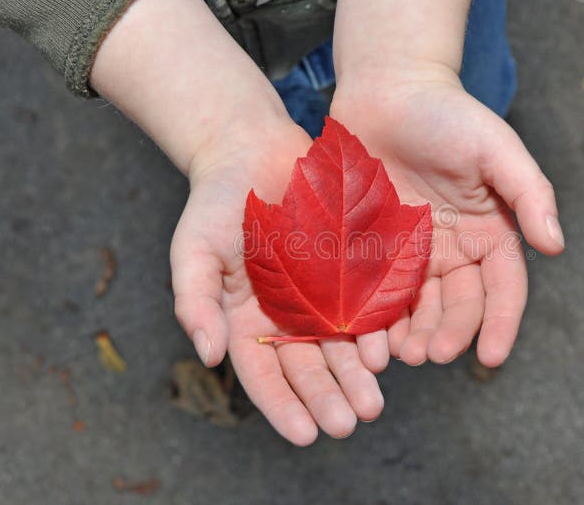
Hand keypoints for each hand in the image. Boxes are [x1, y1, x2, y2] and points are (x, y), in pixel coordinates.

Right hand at [170, 121, 386, 444]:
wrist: (253, 149)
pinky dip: (378, 330)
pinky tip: (390, 351)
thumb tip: (207, 356)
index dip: (284, 406)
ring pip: (342, 345)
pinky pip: (368, 303)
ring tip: (374, 402)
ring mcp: (322, 293)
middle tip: (350, 423)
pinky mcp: (351, 267)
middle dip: (329, 398)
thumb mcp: (193, 250)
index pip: (264, 375)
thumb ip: (195, 302)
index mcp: (247, 321)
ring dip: (358, 376)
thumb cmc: (215, 201)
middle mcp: (288, 316)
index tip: (306, 434)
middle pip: (310, 367)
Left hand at [330, 63, 564, 367]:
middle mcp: (454, 253)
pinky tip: (366, 337)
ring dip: (412, 335)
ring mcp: (412, 255)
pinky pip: (375, 290)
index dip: (499, 324)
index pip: (503, 290)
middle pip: (458, 306)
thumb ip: (528, 193)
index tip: (490, 357)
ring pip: (417, 308)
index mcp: (490, 235)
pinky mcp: (373, 250)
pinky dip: (373, 317)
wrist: (388, 91)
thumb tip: (556, 245)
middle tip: (431, 354)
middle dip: (448, 333)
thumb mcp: (496, 148)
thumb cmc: (448, 114)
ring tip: (401, 355)